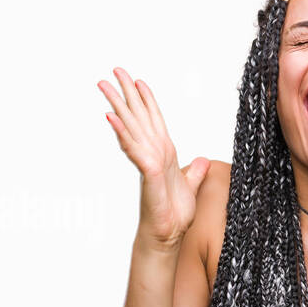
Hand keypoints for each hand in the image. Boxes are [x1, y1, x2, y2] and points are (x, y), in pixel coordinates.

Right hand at [98, 67, 208, 249]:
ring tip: (105, 86)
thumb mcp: (191, 188)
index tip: (139, 81)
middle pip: (138, 118)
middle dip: (127, 94)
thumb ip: (195, 173)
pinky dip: (124, 133)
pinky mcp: (148, 174)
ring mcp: (148, 162)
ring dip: (119, 106)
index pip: (154, 121)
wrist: (168, 236)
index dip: (148, 101)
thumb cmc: (175, 215)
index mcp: (164, 154)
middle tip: (114, 71)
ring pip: (132, 128)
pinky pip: (135, 149)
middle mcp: (153, 154)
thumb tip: (202, 160)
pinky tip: (112, 118)